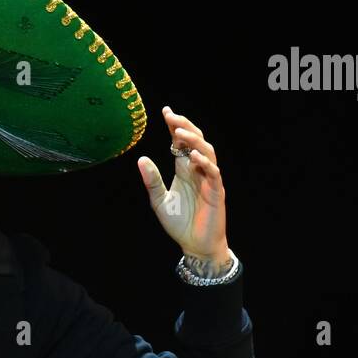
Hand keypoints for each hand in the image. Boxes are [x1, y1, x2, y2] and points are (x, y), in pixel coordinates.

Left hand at [138, 106, 229, 262]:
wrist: (195, 245)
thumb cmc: (180, 223)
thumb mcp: (159, 201)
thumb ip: (152, 180)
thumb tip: (141, 159)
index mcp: (184, 170)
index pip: (181, 143)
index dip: (175, 127)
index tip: (165, 112)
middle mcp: (197, 171)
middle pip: (196, 141)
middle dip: (184, 127)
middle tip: (171, 116)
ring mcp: (209, 179)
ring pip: (207, 152)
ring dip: (194, 141)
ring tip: (179, 132)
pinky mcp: (216, 192)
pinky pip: (213, 173)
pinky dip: (204, 163)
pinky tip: (193, 156)